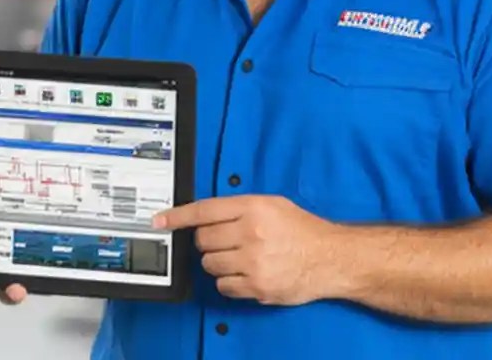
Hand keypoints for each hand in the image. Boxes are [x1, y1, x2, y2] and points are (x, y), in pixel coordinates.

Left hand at [154, 195, 347, 305]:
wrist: (331, 258)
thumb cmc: (302, 230)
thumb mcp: (272, 205)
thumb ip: (239, 208)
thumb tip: (203, 216)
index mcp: (253, 208)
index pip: (204, 211)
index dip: (177, 216)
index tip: (160, 221)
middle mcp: (251, 233)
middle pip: (203, 240)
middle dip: (208, 242)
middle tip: (226, 242)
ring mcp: (254, 262)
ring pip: (210, 264)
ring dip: (218, 262)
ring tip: (239, 258)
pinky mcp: (257, 287)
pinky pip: (223, 286)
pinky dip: (229, 282)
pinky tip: (246, 274)